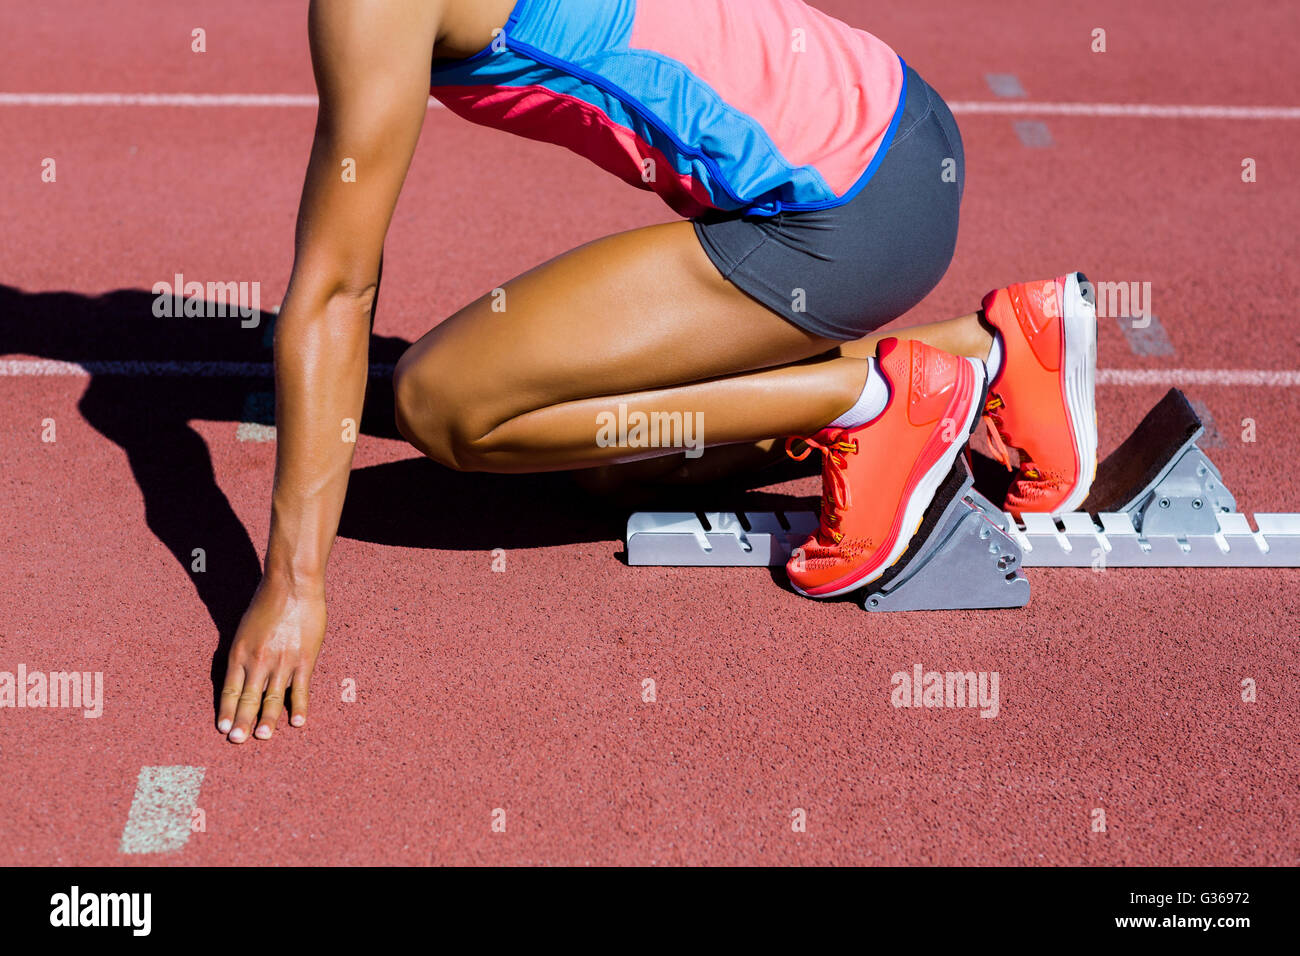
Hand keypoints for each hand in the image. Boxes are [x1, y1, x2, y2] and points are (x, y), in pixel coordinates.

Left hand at [218, 576, 326, 742]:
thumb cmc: (268, 601)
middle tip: (237, 741)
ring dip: (267, 720)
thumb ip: (245, 651)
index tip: (223, 728)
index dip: (226, 710)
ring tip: (263, 737)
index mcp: (239, 653)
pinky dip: (299, 707)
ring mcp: (281, 662)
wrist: (293, 584)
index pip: (229, 689)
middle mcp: (257, 661)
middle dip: (241, 722)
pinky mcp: (303, 659)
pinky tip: (297, 722)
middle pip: (247, 698)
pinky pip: (300, 689)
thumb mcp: (246, 627)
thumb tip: (244, 671)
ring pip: (272, 698)